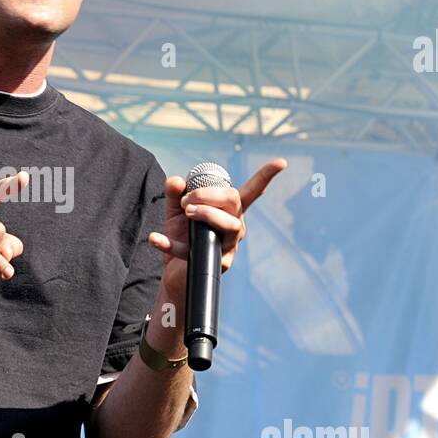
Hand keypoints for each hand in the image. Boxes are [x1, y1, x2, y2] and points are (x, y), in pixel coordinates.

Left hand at [148, 159, 286, 302]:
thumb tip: (176, 180)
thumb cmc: (182, 238)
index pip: (250, 192)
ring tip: (187, 213)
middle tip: (187, 201)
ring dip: (207, 214)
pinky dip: (170, 244)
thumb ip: (175, 194)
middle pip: (235, 202)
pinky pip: (192, 250)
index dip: (265, 177)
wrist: (175, 275)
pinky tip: (155, 238)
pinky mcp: (213, 264)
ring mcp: (227, 247)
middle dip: (210, 194)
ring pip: (230, 226)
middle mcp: (234, 228)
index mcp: (228, 212)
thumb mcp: (176, 212)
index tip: (281, 162)